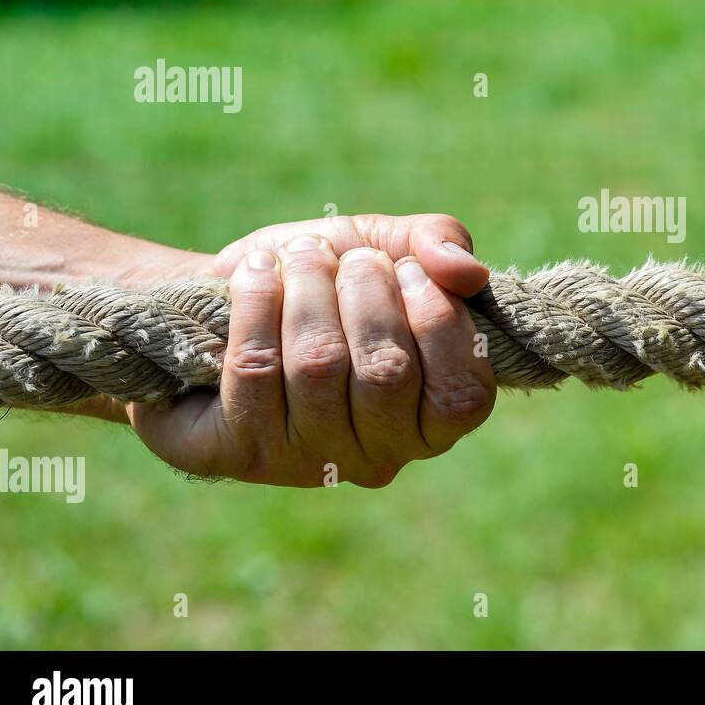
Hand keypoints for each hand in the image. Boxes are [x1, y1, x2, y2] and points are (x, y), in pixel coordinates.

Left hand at [127, 213, 494, 486]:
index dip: (438, 320)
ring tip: (304, 254)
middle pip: (386, 373)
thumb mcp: (390, 246)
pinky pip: (255, 368)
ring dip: (310, 291)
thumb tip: (466, 271)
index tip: (408, 269)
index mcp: (432, 420)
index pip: (462, 395)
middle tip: (350, 258)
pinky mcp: (242, 449)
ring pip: (318, 366)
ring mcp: (309, 460)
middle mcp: (379, 455)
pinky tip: (259, 272)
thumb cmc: (330, 280)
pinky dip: (257, 303)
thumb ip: (439, 244)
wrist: (238, 295)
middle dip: (367, 293)